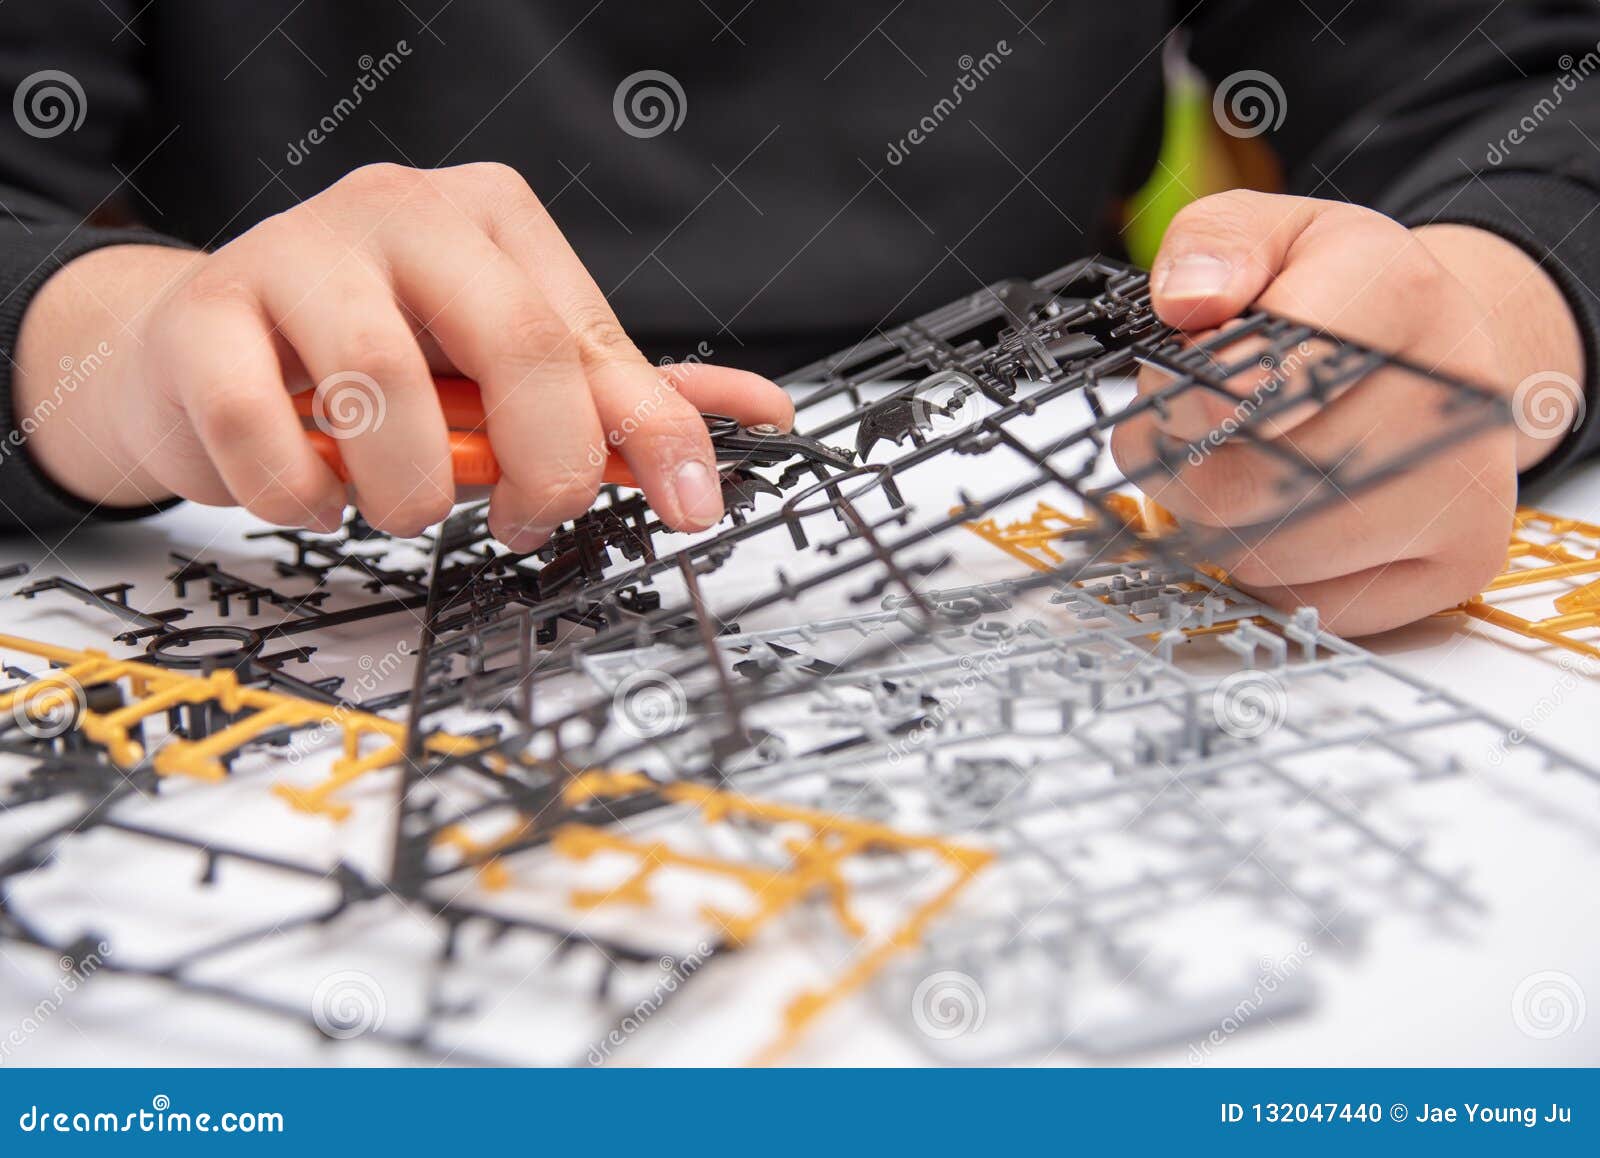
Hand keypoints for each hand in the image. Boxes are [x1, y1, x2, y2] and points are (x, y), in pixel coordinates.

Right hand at [14, 163, 792, 548]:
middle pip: (514, 344)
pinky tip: (312, 494)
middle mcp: (400, 213)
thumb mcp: (505, 368)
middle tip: (527, 521)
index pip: (589, 335)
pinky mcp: (200, 315)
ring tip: (399, 503)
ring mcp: (292, 251)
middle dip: (542, 467)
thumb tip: (761, 413)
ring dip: (410, 491)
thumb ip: (620, 393)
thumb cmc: (377, 361)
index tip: (692, 509)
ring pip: (385, 389)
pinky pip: (262, 430)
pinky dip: (299, 496)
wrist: (204, 349)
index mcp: (489, 220)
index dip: (652, 435)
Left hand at [1111, 191, 1584, 635]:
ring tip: (1230, 460)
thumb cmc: (1342, 298)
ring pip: (1264, 555)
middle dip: (1182, 463)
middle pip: (1250, 484)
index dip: (1198, 397)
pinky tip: (1280, 512)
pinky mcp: (1457, 567)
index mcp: (1400, 296)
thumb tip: (1187, 300)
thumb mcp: (1273, 233)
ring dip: (1212, 519)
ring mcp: (1463, 494)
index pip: (1278, 373)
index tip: (1175, 397)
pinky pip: (1301, 598)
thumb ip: (1213, 244)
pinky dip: (1263, 567)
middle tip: (1182, 427)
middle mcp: (1452, 399)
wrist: (1440, 352)